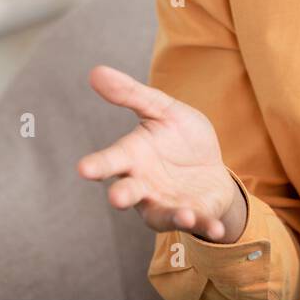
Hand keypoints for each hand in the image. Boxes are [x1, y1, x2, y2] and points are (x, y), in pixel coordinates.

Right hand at [76, 65, 246, 242]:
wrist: (210, 166)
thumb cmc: (178, 138)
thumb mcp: (162, 110)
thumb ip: (131, 95)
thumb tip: (95, 71)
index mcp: (133, 157)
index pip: (110, 160)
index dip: (97, 165)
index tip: (83, 168)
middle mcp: (144, 185)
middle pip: (128, 192)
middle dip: (123, 195)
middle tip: (117, 198)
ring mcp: (166, 203)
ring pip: (162, 214)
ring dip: (172, 216)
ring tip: (185, 214)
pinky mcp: (193, 214)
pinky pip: (198, 223)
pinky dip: (206, 225)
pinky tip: (216, 228)